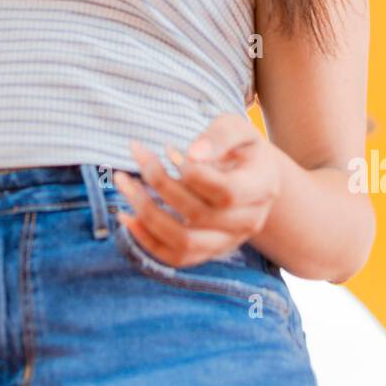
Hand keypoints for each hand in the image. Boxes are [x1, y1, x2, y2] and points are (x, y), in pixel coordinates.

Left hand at [113, 113, 281, 267]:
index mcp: (261, 188)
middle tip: (137, 153)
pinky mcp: (208, 252)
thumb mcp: (237, 127)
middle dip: (159, 182)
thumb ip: (219, 136)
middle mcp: (249, 222)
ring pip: (183, 242)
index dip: (192, 172)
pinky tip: (126, 215)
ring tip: (123, 182)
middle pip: (198, 215)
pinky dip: (146, 240)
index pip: (225, 192)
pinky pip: (175, 257)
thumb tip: (193, 154)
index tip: (169, 148)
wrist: (250, 176)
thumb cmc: (240, 147)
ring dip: (146, 213)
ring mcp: (228, 242)